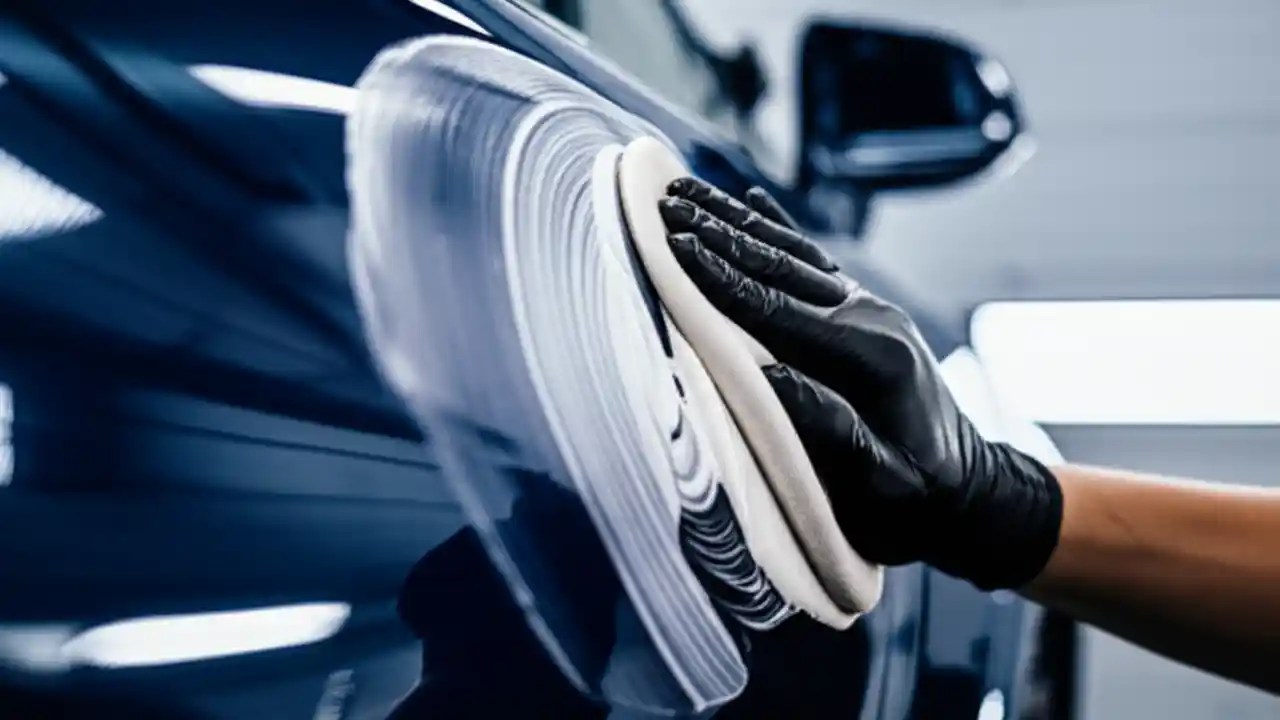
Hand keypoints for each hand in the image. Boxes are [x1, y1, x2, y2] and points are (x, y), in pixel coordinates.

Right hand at [659, 177, 1061, 589]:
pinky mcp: (865, 315)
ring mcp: (869, 310)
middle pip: (777, 267)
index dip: (720, 276)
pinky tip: (752, 200)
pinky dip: (779, 228)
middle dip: (716, 232)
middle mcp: (869, 319)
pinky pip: (814, 262)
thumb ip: (832, 430)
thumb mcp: (882, 484)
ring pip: (791, 254)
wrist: (972, 491)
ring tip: (686, 190)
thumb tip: (767, 376)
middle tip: (664, 203)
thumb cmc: (919, 501)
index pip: (776, 308)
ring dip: (735, 220)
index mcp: (867, 357)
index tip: (673, 244)